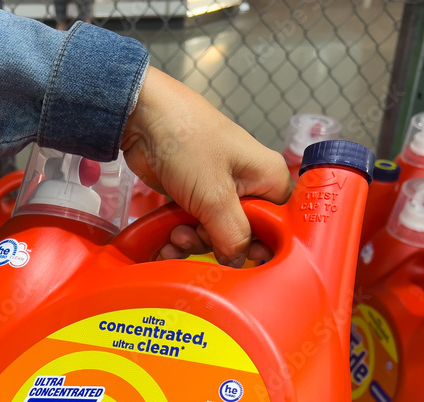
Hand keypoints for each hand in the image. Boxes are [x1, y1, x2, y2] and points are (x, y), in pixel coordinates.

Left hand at [121, 66, 293, 265]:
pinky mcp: (195, 197)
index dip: (261, 245)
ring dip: (193, 243)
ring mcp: (220, 192)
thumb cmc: (186, 142)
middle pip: (245, 235)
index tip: (239, 255)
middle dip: (216, 244)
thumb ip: (233, 236)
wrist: (142, 119)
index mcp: (268, 178)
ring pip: (216, 236)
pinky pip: (195, 229)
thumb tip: (237, 261)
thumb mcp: (215, 196)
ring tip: (177, 233)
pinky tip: (167, 240)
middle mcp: (249, 186)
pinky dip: (181, 238)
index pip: (281, 225)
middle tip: (197, 234)